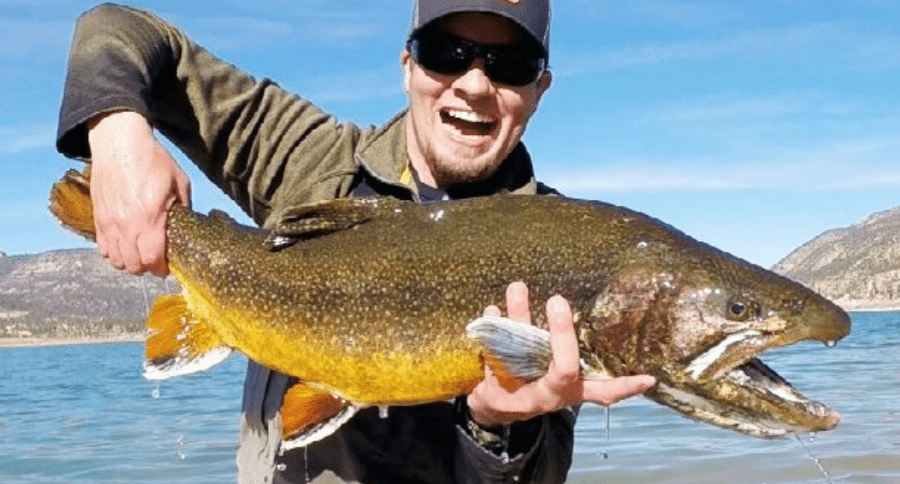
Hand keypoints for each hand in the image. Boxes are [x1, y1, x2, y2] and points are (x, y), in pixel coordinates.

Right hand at [87, 110, 190, 276]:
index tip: (167, 267)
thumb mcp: (180, 183)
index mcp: (150, 218)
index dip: (161, 269)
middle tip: (156, 260)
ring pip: (116, 260)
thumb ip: (184, 210)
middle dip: (147, 267)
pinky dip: (114, 253)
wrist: (119, 143)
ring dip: (130, 262)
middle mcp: (126, 225)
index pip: (152, 260)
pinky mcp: (97, 217)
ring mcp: (109, 222)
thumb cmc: (152, 160)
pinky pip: (102, 248)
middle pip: (134, 265)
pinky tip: (125, 245)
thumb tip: (186, 229)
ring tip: (140, 254)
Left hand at [466, 281, 655, 426]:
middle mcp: (552, 393)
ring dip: (519, 317)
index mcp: (571, 390)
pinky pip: (491, 354)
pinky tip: (491, 309)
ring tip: (518, 287)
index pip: (604, 392)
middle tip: (558, 300)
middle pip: (563, 370)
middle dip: (562, 335)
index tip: (649, 378)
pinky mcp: (495, 389)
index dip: (625, 387)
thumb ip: (561, 345)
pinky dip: (491, 327)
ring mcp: (523, 393)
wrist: (493, 408)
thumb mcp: (553, 369)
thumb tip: (569, 302)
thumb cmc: (532, 378)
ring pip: (522, 353)